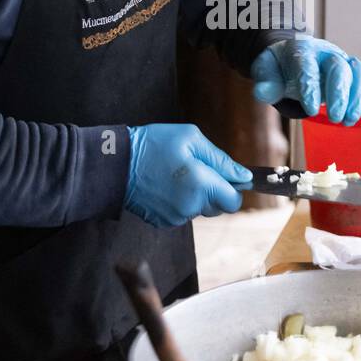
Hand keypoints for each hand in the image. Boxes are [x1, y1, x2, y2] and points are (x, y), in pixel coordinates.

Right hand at [124, 124, 250, 227]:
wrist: (117, 164)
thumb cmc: (153, 145)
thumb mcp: (190, 138)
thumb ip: (221, 159)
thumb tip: (243, 176)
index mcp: (201, 184)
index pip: (234, 201)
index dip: (232, 188)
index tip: (224, 177)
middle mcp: (191, 206)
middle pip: (218, 207)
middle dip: (214, 191)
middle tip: (196, 171)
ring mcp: (176, 217)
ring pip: (199, 210)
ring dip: (196, 197)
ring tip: (177, 176)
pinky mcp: (164, 222)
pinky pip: (182, 214)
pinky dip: (180, 202)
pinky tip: (166, 186)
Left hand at [250, 35, 360, 124]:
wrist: (293, 56)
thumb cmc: (280, 67)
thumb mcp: (266, 71)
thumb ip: (266, 83)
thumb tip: (261, 92)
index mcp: (301, 50)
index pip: (307, 67)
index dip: (310, 88)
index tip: (310, 110)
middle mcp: (324, 52)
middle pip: (338, 67)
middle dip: (338, 94)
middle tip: (335, 118)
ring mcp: (341, 59)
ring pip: (357, 71)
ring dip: (356, 97)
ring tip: (349, 120)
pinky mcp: (351, 69)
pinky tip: (356, 115)